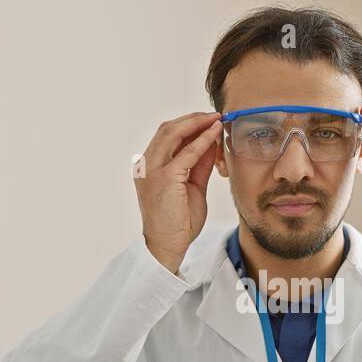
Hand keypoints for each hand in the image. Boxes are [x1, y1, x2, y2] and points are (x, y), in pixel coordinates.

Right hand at [134, 112, 222, 272]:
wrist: (168, 246)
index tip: (209, 120)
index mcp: (149, 167)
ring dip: (197, 123)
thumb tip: (210, 143)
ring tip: (215, 119)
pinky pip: (187, 152)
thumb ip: (198, 165)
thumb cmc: (179, 222)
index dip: (189, 125)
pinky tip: (215, 134)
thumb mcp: (192, 187)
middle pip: (168, 129)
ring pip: (173, 133)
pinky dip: (202, 140)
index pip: (167, 136)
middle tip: (214, 115)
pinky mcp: (165, 178)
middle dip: (193, 118)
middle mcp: (146, 165)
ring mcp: (152, 170)